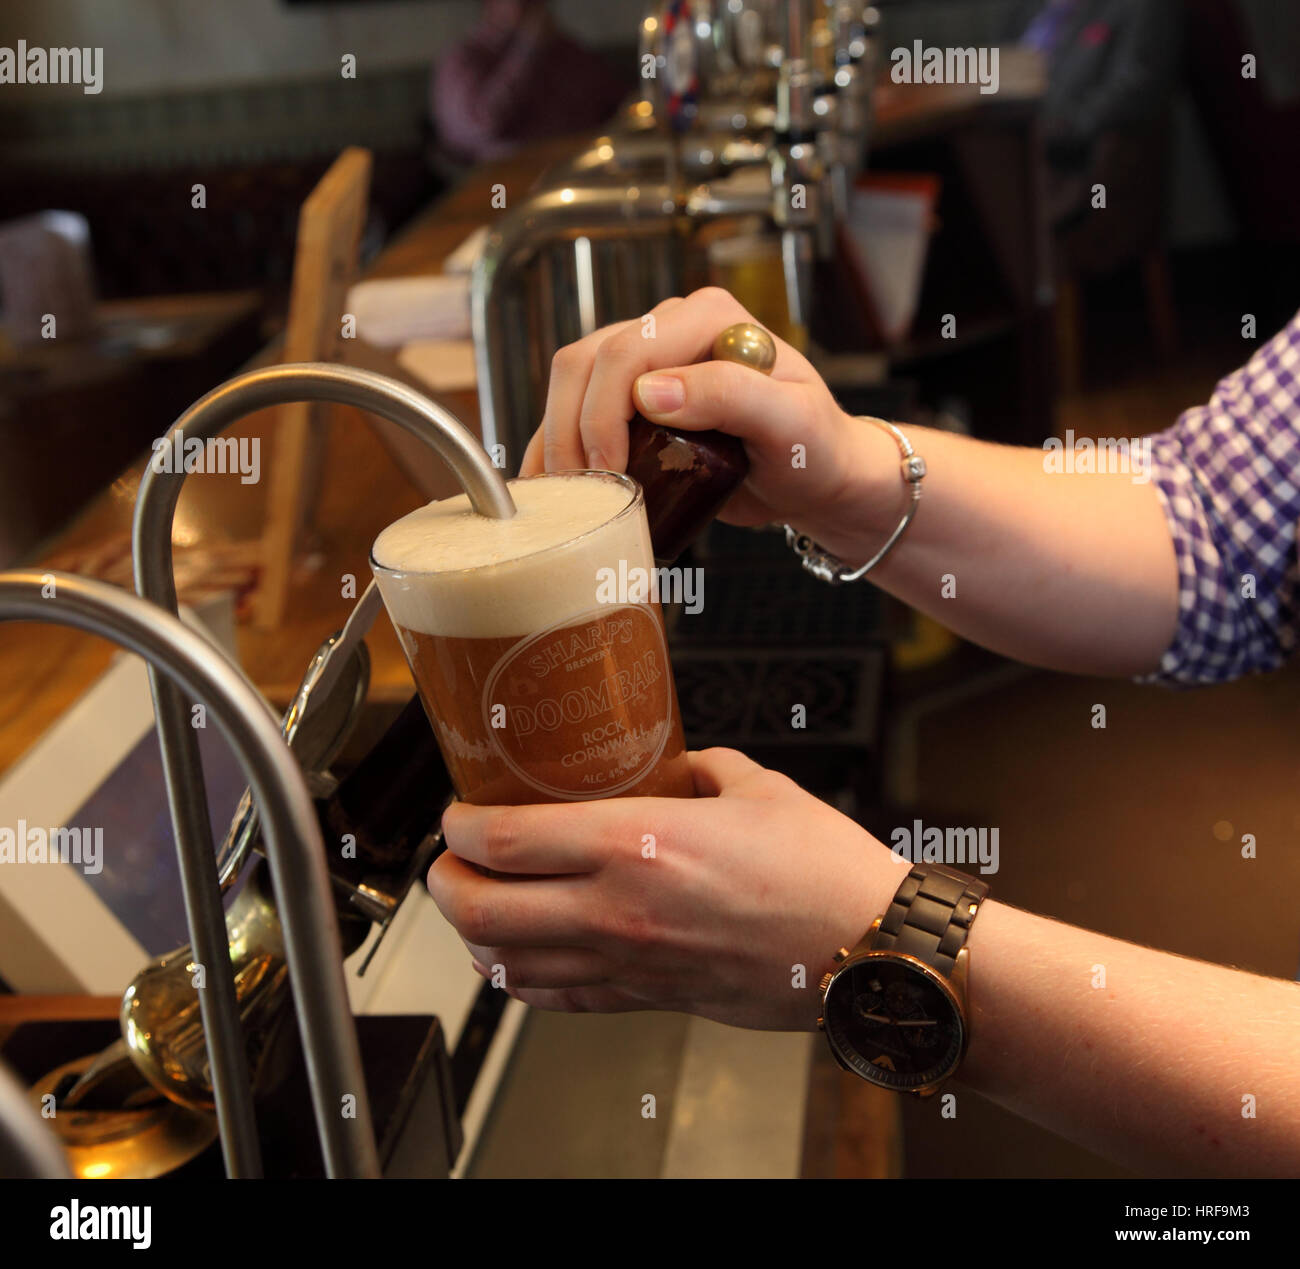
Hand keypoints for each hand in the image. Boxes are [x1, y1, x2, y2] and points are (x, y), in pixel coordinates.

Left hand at [428, 748, 896, 1029]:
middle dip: (444, 885)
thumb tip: (675, 766)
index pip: (504, 841)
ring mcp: (628, 964)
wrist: (871, 953)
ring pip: (508, 965)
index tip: (456, 814)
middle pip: (482, 910)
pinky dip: (520, 981)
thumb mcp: (758, 786)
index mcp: (635, 843)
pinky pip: (558, 1000)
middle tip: (446, 862)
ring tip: (473, 906)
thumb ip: (700, 769)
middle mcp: (616, 910)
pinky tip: (516, 962)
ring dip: (472, 935)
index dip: (458, 827)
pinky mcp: (649, 999)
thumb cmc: (823, 871)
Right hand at [518, 287, 874, 541]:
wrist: (818, 477)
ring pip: (570, 383)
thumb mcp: (791, 423)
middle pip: (586, 364)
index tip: (613, 470)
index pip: (628, 352)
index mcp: (710, 318)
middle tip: (584, 490)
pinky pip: (575, 410)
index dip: (604, 413)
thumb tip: (650, 393)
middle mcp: (672, 330)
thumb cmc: (814, 448)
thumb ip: (731, 396)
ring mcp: (647, 363)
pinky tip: (549, 484)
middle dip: (571, 428)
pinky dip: (555, 445)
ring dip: (556, 438)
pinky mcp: (631, 400)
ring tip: (565, 494)